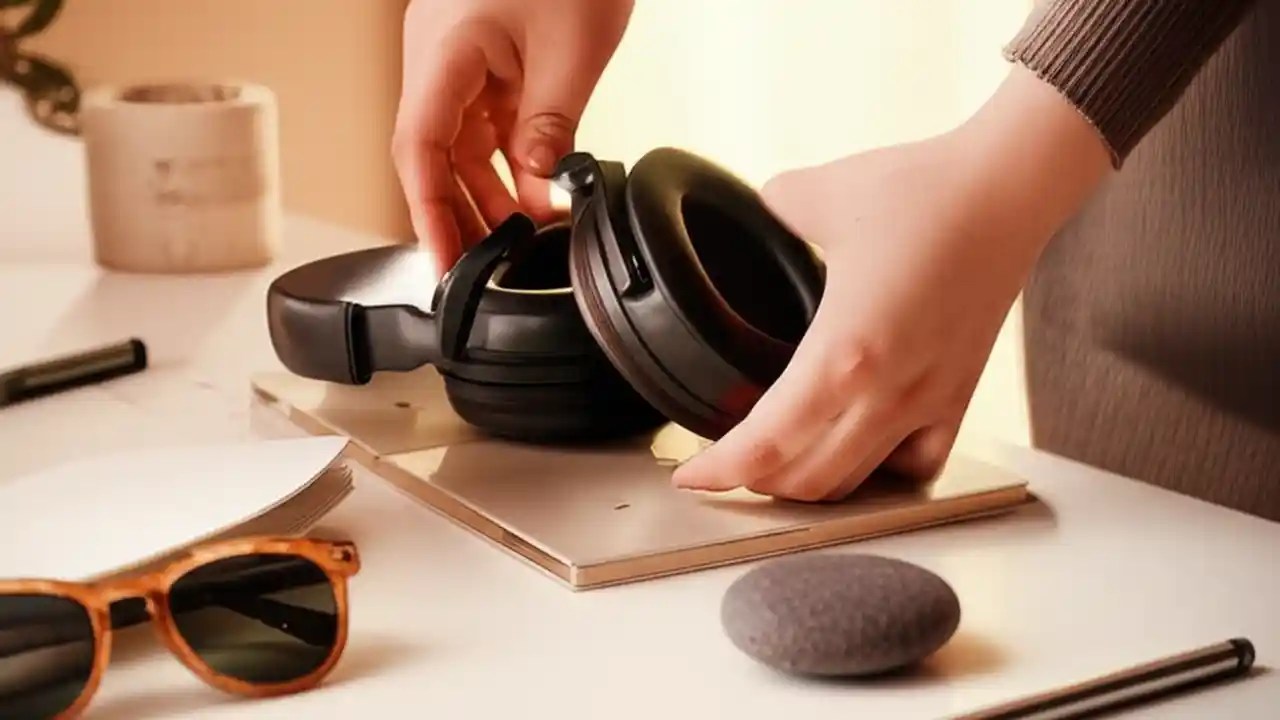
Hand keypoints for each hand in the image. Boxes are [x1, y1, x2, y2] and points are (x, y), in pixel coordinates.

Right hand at [393, 0, 632, 272]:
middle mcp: (438, 54)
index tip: (446, 263)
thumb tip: (540, 187)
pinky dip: (506, 156)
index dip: (430, 213)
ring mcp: (459, 53)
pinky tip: (533, 191)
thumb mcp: (572, 51)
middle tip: (489, 265)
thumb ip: (550, 126)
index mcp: (444, 50)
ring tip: (519, 237)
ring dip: (487, 188)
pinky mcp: (485, 52)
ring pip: (460, 139)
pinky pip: (485, 117)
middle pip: (433, 152)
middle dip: (461, 211)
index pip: (419, 150)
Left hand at [671, 66, 1112, 501]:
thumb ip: (772, 208)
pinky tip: (859, 451)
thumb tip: (759, 208)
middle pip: (807, 481)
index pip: (766, 444)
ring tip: (778, 466)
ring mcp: (928, 400)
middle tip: (725, 468)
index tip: (691, 476)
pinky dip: (881, 474)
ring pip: (859, 481)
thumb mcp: (818, 193)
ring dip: (810, 486)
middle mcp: (888, 393)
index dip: (721, 471)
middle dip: (755, 484)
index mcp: (843, 354)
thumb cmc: (924, 191)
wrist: (1011, 189)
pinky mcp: (959, 395)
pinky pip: (918, 464)